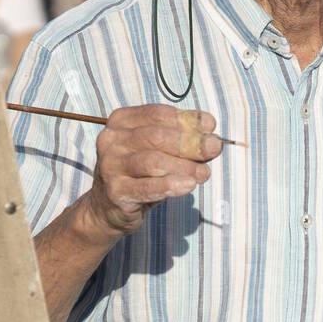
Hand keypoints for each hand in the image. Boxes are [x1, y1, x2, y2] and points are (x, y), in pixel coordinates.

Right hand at [84, 104, 223, 237]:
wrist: (108, 207)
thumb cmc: (139, 173)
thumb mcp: (157, 150)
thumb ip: (180, 139)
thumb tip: (210, 132)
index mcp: (121, 121)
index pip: (158, 114)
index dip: (188, 119)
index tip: (210, 126)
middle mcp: (112, 140)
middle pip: (156, 136)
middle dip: (190, 142)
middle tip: (213, 149)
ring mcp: (110, 165)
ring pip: (153, 161)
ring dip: (185, 166)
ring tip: (204, 173)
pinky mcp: (115, 191)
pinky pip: (147, 187)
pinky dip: (171, 185)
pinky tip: (189, 185)